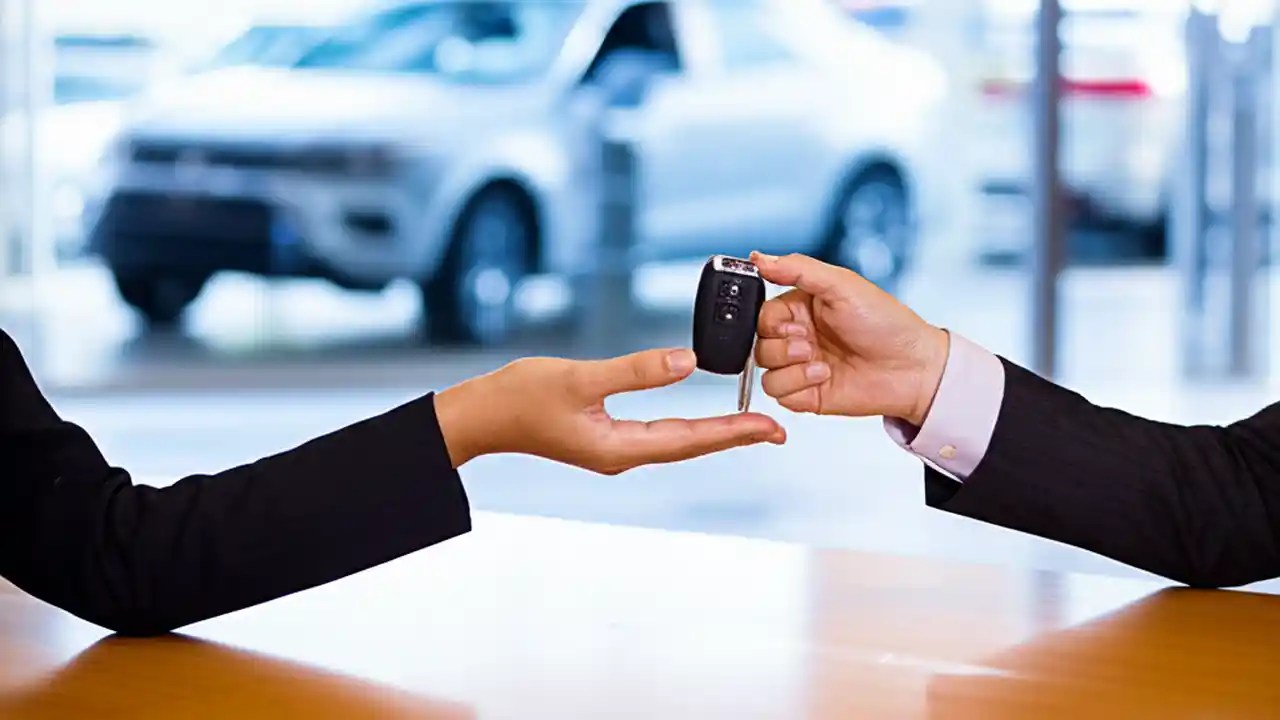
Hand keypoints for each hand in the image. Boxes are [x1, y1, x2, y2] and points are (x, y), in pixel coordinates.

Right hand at [435, 349, 785, 472]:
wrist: (480, 415)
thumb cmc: (521, 397)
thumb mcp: (580, 378)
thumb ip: (635, 370)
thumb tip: (687, 362)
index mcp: (619, 447)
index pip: (691, 439)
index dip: (734, 432)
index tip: (771, 428)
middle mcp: (622, 454)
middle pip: (692, 444)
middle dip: (734, 435)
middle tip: (777, 430)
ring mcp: (613, 448)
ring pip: (678, 439)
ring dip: (714, 430)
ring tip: (750, 423)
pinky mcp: (604, 436)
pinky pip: (660, 432)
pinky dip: (687, 424)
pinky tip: (700, 415)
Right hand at [750, 252, 948, 425]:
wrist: (912, 368)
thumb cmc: (886, 323)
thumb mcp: (841, 284)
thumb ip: (797, 268)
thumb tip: (757, 258)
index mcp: (802, 308)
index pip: (761, 314)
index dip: (772, 323)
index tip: (797, 324)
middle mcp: (798, 337)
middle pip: (758, 343)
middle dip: (782, 346)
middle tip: (810, 344)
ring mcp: (801, 367)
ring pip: (764, 370)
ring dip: (791, 367)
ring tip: (820, 362)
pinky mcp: (805, 394)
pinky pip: (777, 394)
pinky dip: (797, 386)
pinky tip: (825, 377)